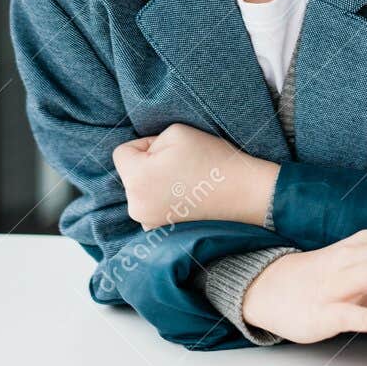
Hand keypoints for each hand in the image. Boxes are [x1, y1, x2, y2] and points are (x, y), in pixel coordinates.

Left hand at [111, 124, 278, 230]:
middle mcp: (136, 207)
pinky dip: (165, 200)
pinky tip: (187, 197)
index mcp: (136, 180)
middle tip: (181, 166)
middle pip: (131, 173)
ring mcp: (148, 224)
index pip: (122, 152)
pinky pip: (152, 206)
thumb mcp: (175, 132)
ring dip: (156, 183)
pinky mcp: (162, 233)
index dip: (145, 144)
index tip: (171, 151)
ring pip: (141, 190)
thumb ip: (149, 142)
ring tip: (186, 182)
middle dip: (149, 165)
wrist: (244, 193)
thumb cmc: (212, 159)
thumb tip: (143, 158)